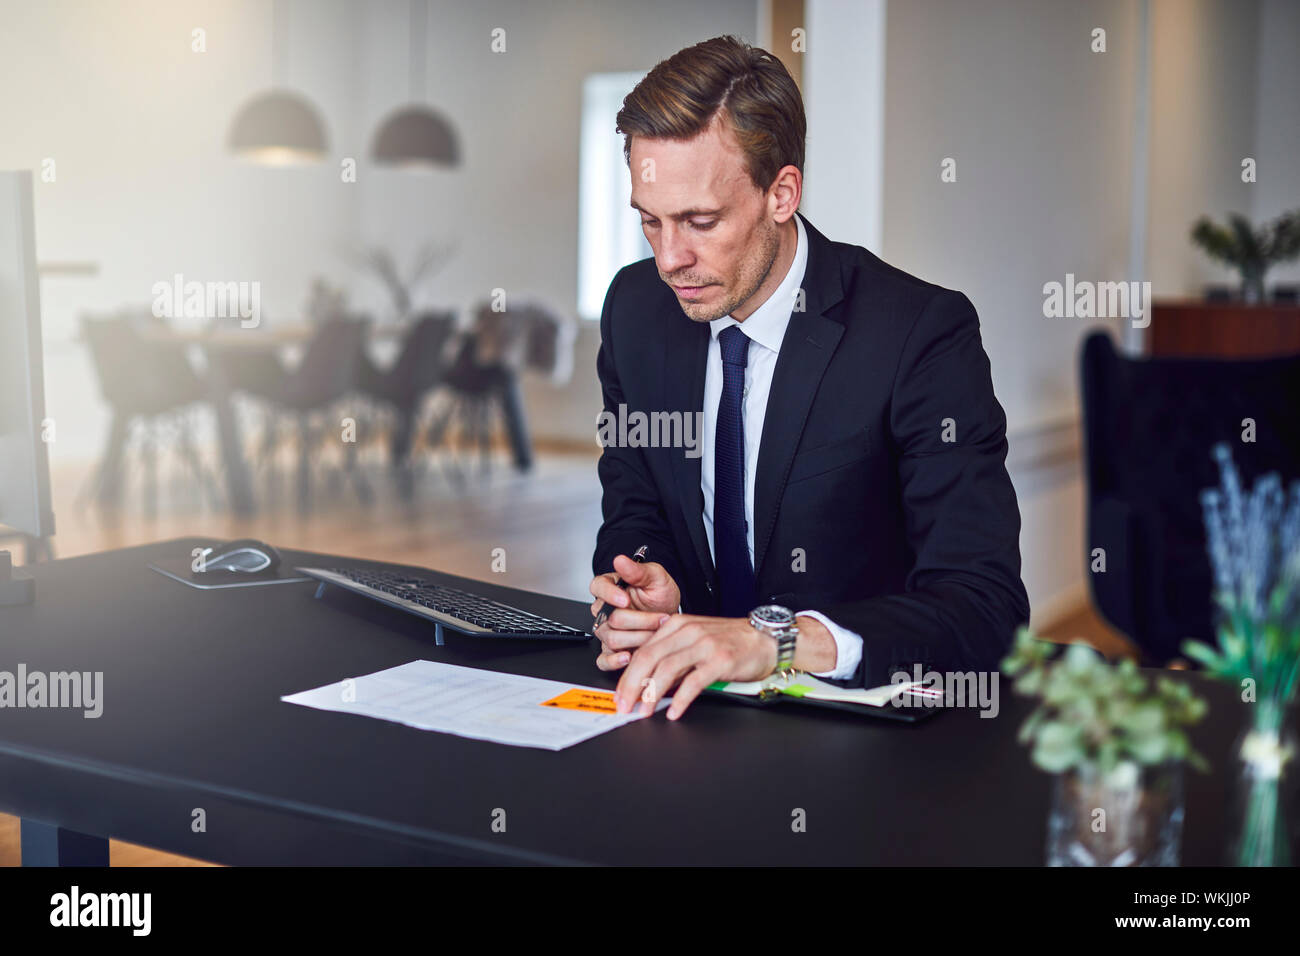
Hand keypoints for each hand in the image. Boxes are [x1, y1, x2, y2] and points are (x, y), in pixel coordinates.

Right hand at [588, 555, 680, 670]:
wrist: (670, 616)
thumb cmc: (661, 596)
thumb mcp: (656, 577)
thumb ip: (638, 570)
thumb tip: (620, 560)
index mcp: (610, 587)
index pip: (598, 587)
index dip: (609, 594)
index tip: (626, 600)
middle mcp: (604, 610)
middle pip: (611, 619)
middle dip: (640, 620)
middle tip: (661, 619)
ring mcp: (607, 631)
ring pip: (611, 639)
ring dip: (638, 638)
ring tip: (656, 634)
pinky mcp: (611, 651)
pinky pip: (602, 660)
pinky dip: (614, 661)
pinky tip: (628, 657)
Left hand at [614, 614, 776, 719]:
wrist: (766, 638)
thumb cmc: (731, 641)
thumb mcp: (695, 640)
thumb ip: (672, 655)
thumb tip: (647, 682)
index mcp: (676, 625)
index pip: (643, 650)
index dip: (626, 675)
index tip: (620, 695)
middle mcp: (688, 631)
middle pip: (648, 658)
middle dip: (631, 685)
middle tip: (624, 706)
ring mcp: (704, 645)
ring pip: (667, 668)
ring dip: (651, 693)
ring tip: (644, 710)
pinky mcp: (720, 660)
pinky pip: (694, 682)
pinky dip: (680, 699)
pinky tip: (674, 711)